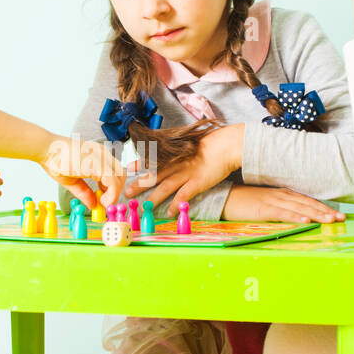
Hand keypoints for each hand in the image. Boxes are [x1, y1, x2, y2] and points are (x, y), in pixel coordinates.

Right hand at [39, 136, 125, 208]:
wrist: (45, 149)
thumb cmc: (55, 161)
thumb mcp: (72, 180)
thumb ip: (84, 192)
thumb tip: (93, 205)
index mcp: (98, 154)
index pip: (115, 170)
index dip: (112, 185)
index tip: (102, 195)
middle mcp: (102, 153)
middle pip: (121, 173)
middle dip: (116, 189)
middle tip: (104, 200)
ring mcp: (101, 157)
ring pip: (120, 176)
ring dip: (114, 193)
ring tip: (102, 201)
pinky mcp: (97, 164)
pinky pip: (112, 181)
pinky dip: (112, 193)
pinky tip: (102, 200)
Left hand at [125, 122, 243, 216]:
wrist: (226, 145)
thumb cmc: (209, 142)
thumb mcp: (189, 141)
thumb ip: (178, 148)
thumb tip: (169, 150)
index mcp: (174, 152)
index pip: (152, 158)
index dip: (140, 163)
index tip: (128, 167)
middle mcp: (176, 163)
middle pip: (154, 175)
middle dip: (140, 184)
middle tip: (127, 192)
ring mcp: (186, 173)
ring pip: (165, 187)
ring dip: (153, 199)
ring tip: (144, 208)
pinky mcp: (197, 182)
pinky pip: (183, 195)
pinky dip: (175, 205)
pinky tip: (169, 213)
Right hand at [222, 184, 345, 222]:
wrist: (223, 197)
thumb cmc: (243, 202)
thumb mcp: (265, 204)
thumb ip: (280, 209)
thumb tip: (296, 216)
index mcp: (282, 194)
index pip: (307, 200)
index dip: (323, 207)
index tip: (337, 214)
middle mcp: (280, 196)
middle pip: (307, 203)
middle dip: (325, 211)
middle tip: (341, 219)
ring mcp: (272, 202)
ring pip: (299, 207)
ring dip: (315, 213)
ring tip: (329, 220)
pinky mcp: (263, 209)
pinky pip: (282, 213)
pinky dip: (295, 216)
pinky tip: (305, 220)